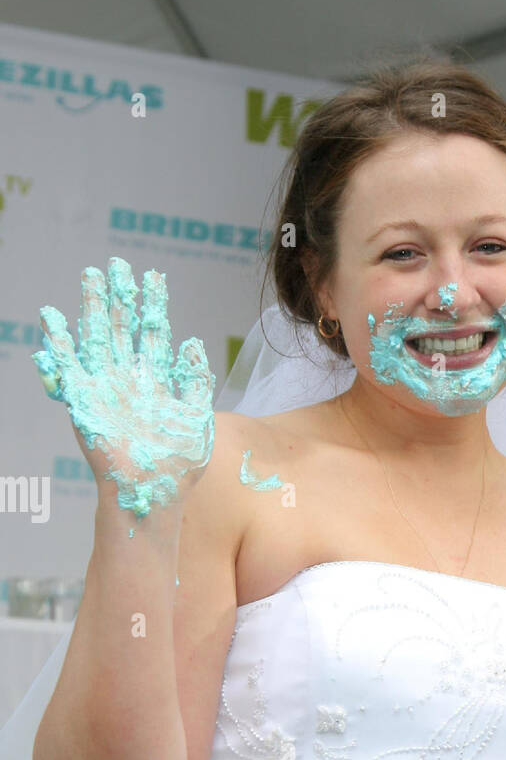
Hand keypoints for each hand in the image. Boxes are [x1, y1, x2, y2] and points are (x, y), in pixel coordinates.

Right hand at [32, 257, 214, 520]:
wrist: (151, 495)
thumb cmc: (179, 468)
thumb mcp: (198, 420)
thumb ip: (196, 381)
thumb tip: (192, 342)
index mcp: (156, 383)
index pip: (153, 334)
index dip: (152, 305)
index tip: (152, 275)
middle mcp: (129, 381)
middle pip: (122, 329)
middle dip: (120, 297)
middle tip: (118, 264)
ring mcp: (106, 389)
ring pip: (97, 339)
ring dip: (92, 308)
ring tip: (90, 276)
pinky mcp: (84, 402)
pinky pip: (68, 367)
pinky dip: (59, 342)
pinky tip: (52, 316)